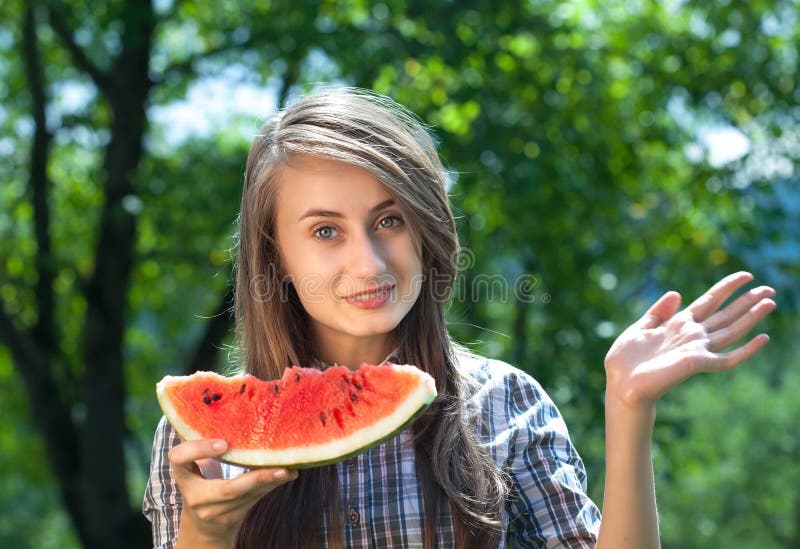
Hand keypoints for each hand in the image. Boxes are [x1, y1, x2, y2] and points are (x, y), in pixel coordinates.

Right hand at [169, 439, 297, 543]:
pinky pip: (255, 500)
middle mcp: (195, 497)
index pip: (179, 459)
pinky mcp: (231, 519)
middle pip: (227, 490)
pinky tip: (288, 474)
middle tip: (279, 464)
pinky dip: (272, 485)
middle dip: (257, 478)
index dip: (199, 450)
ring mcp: (213, 512)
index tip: (224, 444)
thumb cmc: (200, 481)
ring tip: (290, 467)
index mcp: (182, 474)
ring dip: (271, 480)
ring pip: (248, 496)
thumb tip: (224, 404)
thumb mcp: (194, 464)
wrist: (202, 527)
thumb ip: (202, 441)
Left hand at [604, 271, 775, 410]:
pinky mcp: (697, 363)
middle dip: (747, 301)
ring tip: (770, 303)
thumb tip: (676, 293)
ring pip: (731, 330)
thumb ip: (658, 312)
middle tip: (770, 289)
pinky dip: (746, 350)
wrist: (621, 384)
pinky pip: (727, 358)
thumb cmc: (626, 360)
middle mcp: (692, 335)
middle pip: (726, 314)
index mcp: (678, 324)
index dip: (727, 287)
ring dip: (751, 317)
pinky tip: (763, 338)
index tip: (746, 275)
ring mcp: (696, 349)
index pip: (709, 301)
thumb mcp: (639, 328)